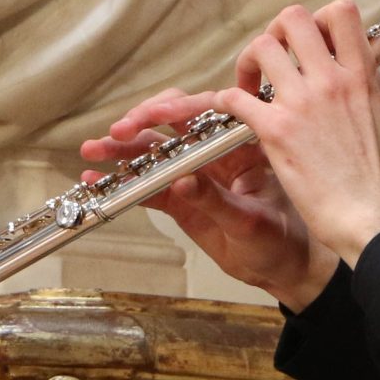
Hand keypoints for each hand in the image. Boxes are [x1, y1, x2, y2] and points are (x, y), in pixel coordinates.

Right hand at [79, 87, 338, 309]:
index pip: (205, 112)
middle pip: (172, 124)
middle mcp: (216, 151)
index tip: (148, 116)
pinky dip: (125, 183)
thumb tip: (182, 180)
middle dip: (141, 124)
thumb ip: (216, 202)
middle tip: (116, 133)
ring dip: (123, 151)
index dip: (174, 109)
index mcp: (242, 143)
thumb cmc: (284, 240)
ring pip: (154, 153)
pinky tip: (99, 181)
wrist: (286, 270)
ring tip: (93, 151)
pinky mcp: (181, 198)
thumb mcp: (252, 223)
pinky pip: (150, 186)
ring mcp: (196, 172)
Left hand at [217, 1, 379, 265]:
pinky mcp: (276, 131)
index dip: (320, 18)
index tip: (312, 40)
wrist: (369, 216)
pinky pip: (236, 97)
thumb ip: (369, 82)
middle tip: (275, 55)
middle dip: (278, 31)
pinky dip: (226, 99)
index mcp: (360, 76)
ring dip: (250, 62)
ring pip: (261, 48)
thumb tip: (361, 60)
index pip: (341, 13)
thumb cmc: (378, 176)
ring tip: (252, 82)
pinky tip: (229, 108)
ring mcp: (301, 103)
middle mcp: (330, 81)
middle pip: (293, 19)